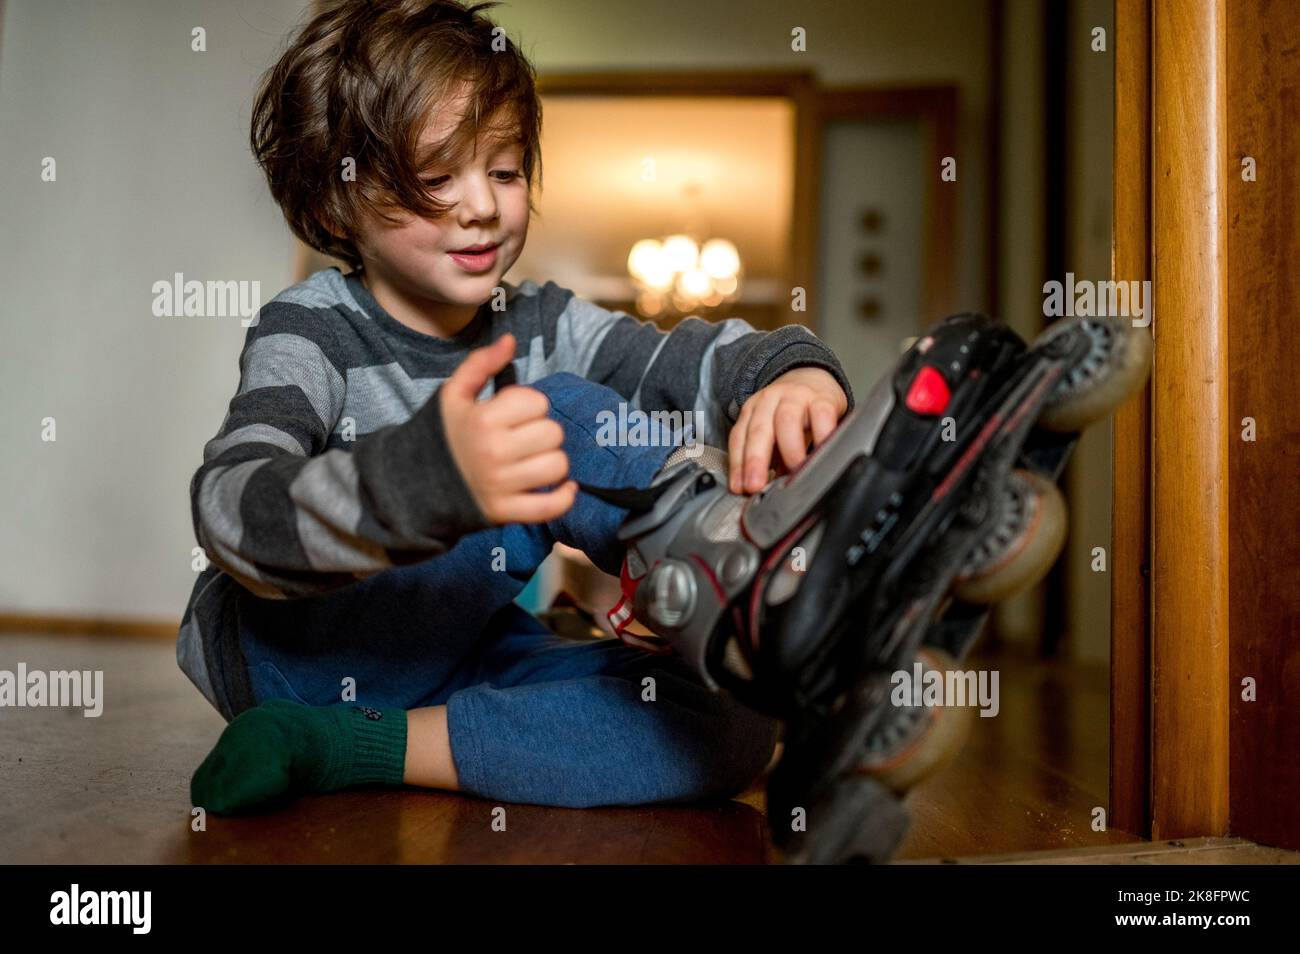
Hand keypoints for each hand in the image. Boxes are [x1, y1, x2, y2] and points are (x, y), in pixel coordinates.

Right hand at [440, 332, 576, 523]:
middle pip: (553, 433)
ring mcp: (501, 486)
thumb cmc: (442, 433)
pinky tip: (563, 486)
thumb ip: (481, 363)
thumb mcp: (453, 394)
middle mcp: (494, 453)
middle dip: (542, 431)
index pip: (538, 403)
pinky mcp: (505, 513)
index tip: (513, 414)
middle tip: (522, 438)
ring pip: (558, 466)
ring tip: (533, 460)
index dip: (530, 405)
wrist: (414, 481)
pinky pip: (551, 507)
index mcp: (483, 420)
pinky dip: (564, 498)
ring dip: (551, 461)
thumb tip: (510, 340)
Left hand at [728, 366, 847, 493]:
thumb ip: (767, 458)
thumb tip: (765, 490)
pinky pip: (821, 416)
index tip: (740, 488)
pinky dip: (821, 437)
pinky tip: (820, 454)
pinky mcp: (823, 398)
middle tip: (756, 485)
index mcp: (752, 410)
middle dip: (755, 460)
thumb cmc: (791, 412)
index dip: (738, 465)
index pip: (739, 438)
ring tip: (793, 471)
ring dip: (789, 451)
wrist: (814, 378)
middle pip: (759, 430)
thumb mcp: (772, 432)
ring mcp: (796, 397)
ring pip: (787, 421)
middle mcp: (770, 401)